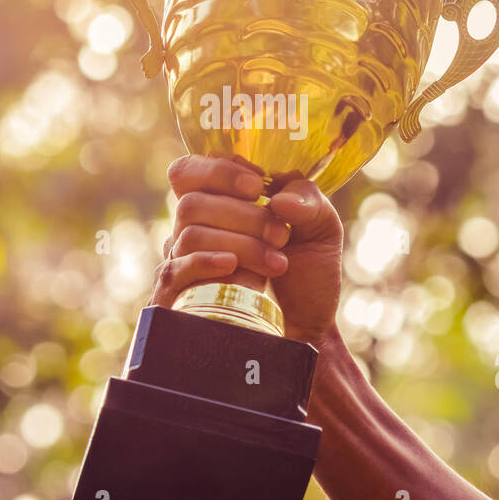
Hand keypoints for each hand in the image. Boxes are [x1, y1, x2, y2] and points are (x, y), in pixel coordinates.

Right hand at [149, 155, 343, 346]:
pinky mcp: (178, 298)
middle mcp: (192, 230)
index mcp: (217, 204)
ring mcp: (182, 264)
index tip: (257, 185)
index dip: (217, 171)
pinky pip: (176, 270)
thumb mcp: (322, 230)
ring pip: (190, 234)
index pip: (188, 172)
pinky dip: (206, 263)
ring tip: (277, 263)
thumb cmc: (308, 274)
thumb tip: (280, 199)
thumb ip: (309, 201)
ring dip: (240, 244)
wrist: (308, 329)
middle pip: (192, 202)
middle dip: (243, 215)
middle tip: (281, 235)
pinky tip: (233, 266)